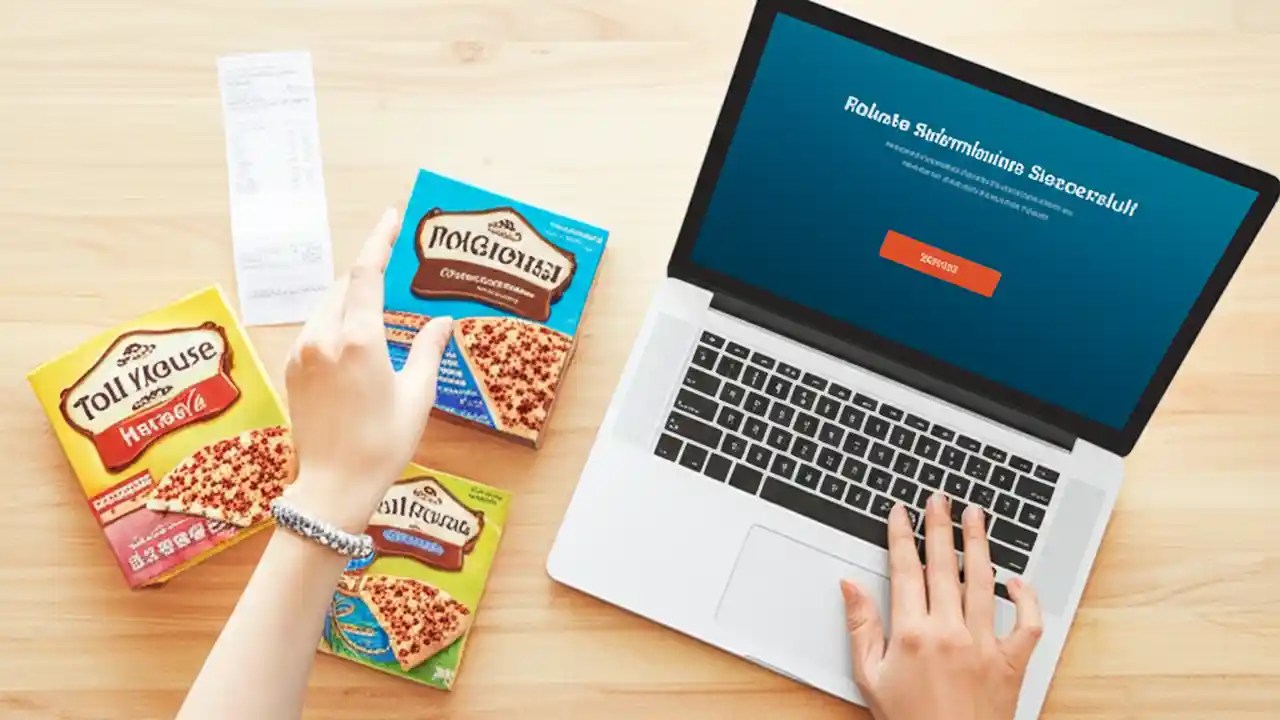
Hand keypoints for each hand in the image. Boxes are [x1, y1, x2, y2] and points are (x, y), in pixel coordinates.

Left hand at [282, 208, 452, 530]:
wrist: (332, 488)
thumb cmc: (382, 445)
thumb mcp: (417, 396)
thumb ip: (429, 351)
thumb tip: (443, 322)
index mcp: (359, 339)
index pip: (366, 272)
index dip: (380, 239)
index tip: (392, 217)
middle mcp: (323, 338)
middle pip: (345, 286)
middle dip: (368, 272)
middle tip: (395, 266)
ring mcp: (302, 353)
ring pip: (327, 307)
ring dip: (351, 298)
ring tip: (378, 307)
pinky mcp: (292, 370)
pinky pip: (315, 330)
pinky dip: (335, 322)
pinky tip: (355, 339)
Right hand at [841, 495, 1043, 719]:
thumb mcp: (869, 677)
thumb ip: (860, 626)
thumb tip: (849, 585)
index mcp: (912, 634)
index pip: (905, 569)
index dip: (902, 535)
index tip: (901, 512)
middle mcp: (950, 632)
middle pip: (944, 565)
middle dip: (940, 526)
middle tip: (940, 498)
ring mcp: (984, 645)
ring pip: (983, 582)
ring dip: (979, 544)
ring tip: (976, 515)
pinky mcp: (1012, 662)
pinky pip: (1026, 623)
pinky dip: (1025, 598)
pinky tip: (1016, 580)